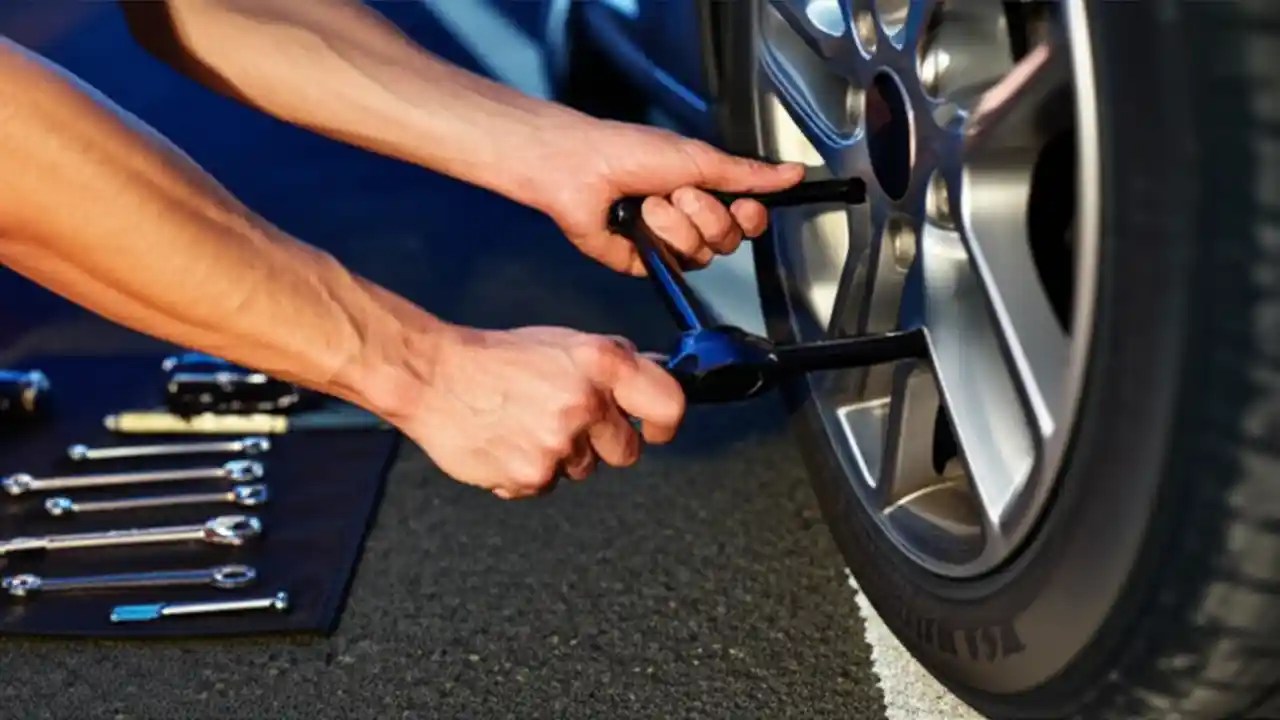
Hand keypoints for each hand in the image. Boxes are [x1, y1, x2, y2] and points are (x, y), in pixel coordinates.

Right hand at [397, 325, 684, 498]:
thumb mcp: (564, 343)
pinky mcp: (531, 476)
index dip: (664, 424)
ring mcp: (559, 444)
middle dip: (604, 443)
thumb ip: (610, 364)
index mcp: (601, 363)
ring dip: (562, 455)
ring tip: (525, 424)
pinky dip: (529, 471)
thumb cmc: (498, 357)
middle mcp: (585, 403)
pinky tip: (507, 442)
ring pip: (583, 469)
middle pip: (627, 451)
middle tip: (567, 421)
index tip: (653, 430)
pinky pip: (546, 485)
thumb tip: (652, 382)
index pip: (668, 405)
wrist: (434, 377)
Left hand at [538, 120, 805, 274]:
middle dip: (707, 215)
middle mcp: (691, 221)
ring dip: (678, 224)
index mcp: (707, 192)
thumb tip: (794, 173)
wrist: (582, 169)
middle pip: (728, 240)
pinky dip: (657, 240)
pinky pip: (672, 266)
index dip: (751, 218)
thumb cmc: (631, 152)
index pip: (748, 221)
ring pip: (702, 254)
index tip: (745, 206)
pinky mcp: (646, 263)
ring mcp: (668, 244)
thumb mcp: (699, 158)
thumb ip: (748, 174)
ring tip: (651, 202)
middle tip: (680, 192)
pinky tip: (638, 221)